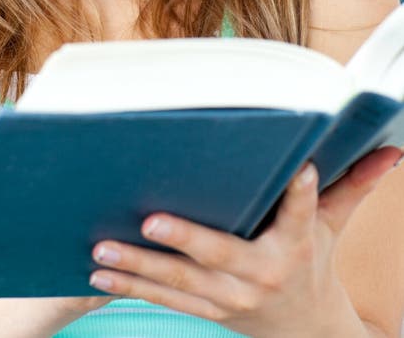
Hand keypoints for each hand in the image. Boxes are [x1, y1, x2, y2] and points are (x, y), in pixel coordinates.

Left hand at [89, 146, 400, 337]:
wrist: (305, 331)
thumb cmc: (314, 260)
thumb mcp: (333, 225)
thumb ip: (352, 185)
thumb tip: (393, 151)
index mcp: (294, 245)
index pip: (299, 212)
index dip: (301, 192)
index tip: (301, 170)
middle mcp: (260, 275)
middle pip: (218, 256)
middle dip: (182, 240)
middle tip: (146, 223)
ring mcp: (229, 299)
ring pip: (179, 284)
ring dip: (137, 269)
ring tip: (100, 252)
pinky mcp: (206, 310)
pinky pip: (164, 301)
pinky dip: (131, 289)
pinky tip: (98, 276)